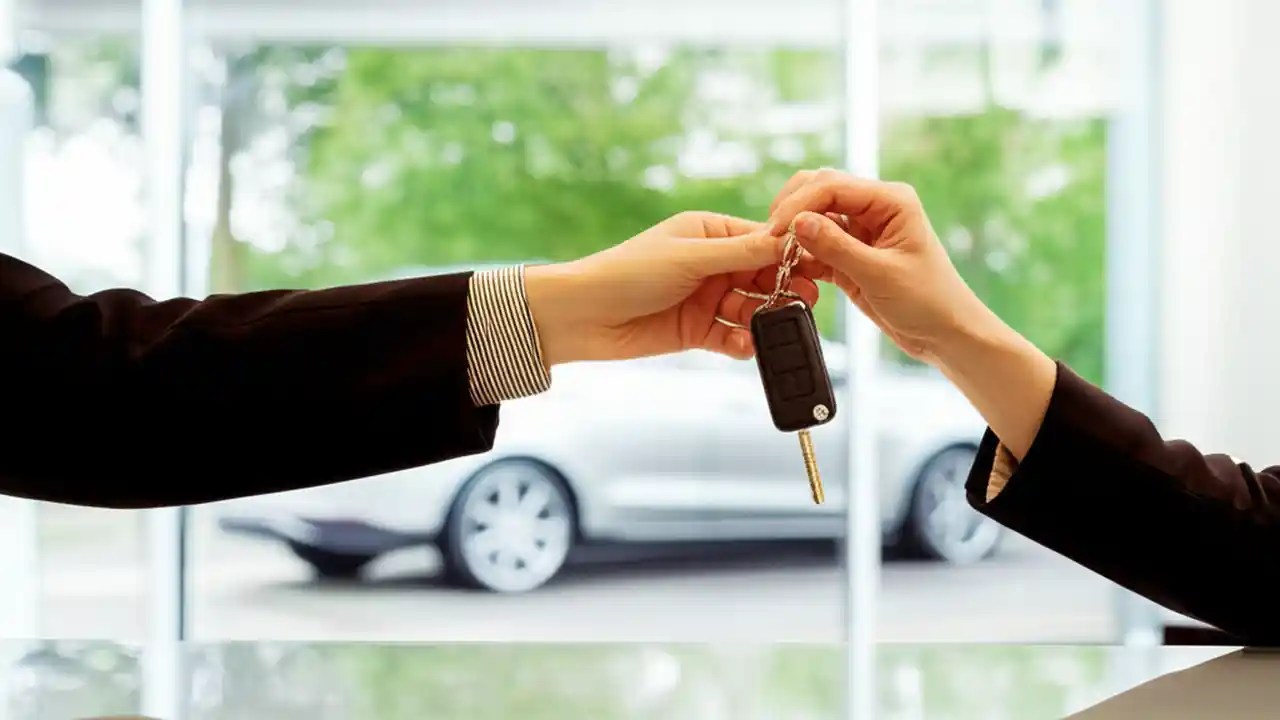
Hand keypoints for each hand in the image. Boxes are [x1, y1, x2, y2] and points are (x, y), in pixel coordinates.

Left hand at [524, 211, 820, 364]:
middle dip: (783, 289)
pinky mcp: (696, 331)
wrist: (583, 316)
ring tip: (778, 328)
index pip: (760, 241)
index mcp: (708, 233)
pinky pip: (731, 337)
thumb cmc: (627, 273)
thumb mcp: (689, 257)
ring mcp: (704, 299)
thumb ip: (740, 253)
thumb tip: (786, 240)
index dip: (787, 254)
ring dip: (765, 318)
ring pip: (751, 309)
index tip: (814, 265)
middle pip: (761, 277)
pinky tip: (746, 346)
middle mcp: (710, 264)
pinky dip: (742, 342)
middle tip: (805, 301)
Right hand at [765, 169, 1055, 459]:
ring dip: (793, 232)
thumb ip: (836, 247)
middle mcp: (875, 208)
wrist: (946, 334)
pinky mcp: (851, 254)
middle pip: (819, 190)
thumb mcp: (879, 275)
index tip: (775, 231)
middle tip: (769, 239)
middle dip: (791, 210)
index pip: (832, 186)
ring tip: (775, 255)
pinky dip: (801, 254)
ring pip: (814, 216)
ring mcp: (861, 230)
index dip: (799, 205)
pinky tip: (788, 267)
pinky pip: (817, 244)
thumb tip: (797, 222)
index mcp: (890, 200)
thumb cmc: (928, 301)